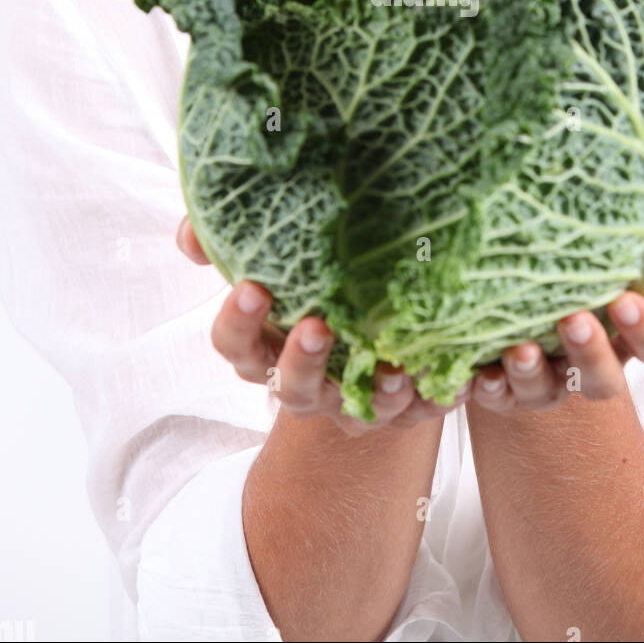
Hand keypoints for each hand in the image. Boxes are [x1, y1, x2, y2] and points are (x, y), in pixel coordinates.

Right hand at [176, 217, 471, 435]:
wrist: (372, 325)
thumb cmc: (311, 287)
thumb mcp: (275, 263)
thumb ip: (231, 241)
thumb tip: (190, 228)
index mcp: (265, 349)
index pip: (236, 347)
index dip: (238, 324)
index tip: (251, 287)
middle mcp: (305, 386)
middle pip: (291, 389)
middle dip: (301, 362)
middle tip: (316, 325)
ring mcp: (352, 404)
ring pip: (354, 411)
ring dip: (373, 394)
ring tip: (392, 370)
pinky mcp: (401, 410)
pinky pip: (418, 414)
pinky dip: (432, 400)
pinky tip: (453, 380)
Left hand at [466, 199, 643, 412]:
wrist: (513, 258)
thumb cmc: (582, 241)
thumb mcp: (630, 223)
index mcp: (626, 328)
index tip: (624, 300)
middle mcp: (589, 358)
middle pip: (605, 381)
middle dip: (591, 354)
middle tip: (573, 320)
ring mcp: (546, 374)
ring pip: (547, 392)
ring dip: (534, 375)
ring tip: (520, 349)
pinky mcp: (503, 380)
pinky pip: (497, 396)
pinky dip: (491, 387)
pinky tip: (480, 372)